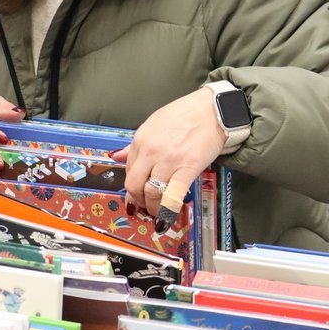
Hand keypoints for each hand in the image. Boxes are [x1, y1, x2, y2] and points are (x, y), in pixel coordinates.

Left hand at [114, 89, 224, 217]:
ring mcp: (168, 160)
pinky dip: (167, 210)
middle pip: (134, 184)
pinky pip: (172, 194)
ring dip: (152, 207)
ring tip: (156, 212)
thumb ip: (135, 144)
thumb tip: (116, 156)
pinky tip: (165, 220)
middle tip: (144, 207)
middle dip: (137, 200)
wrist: (212, 110)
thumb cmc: (185, 114)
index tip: (136, 194)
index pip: (128, 169)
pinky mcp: (187, 168)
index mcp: (140, 139)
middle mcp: (151, 151)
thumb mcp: (153, 124)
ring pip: (151, 192)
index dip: (132, 186)